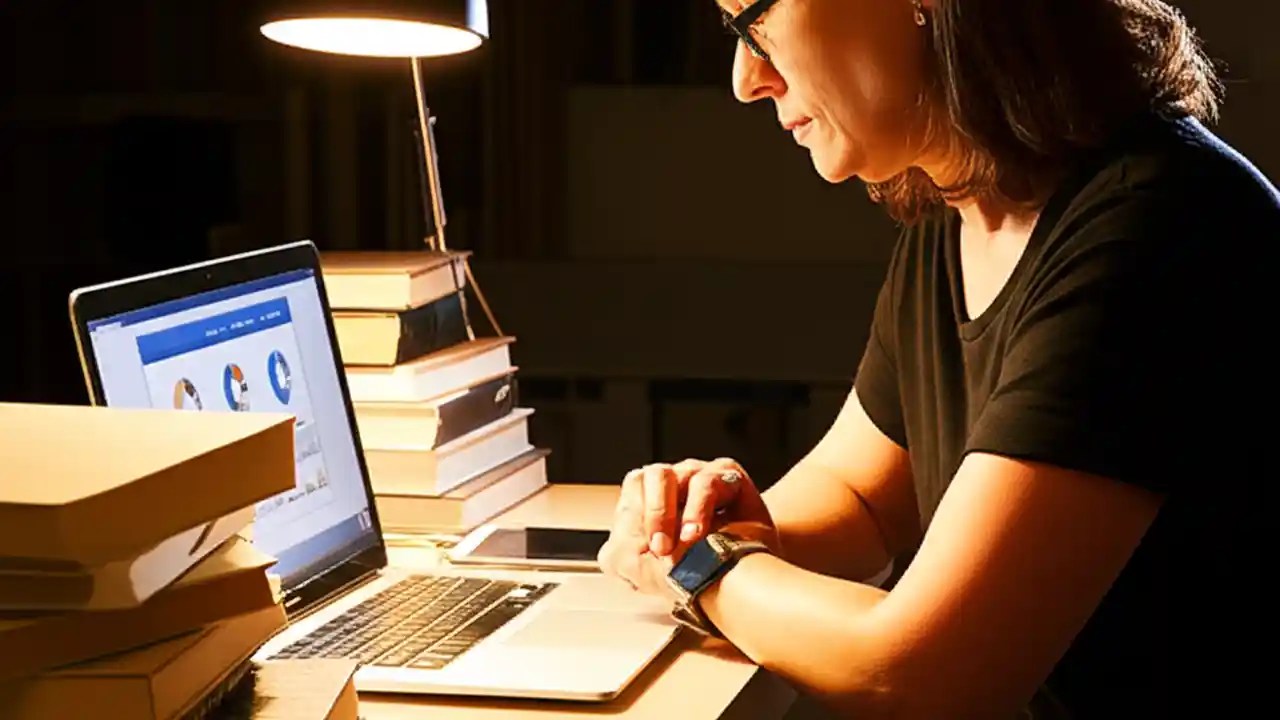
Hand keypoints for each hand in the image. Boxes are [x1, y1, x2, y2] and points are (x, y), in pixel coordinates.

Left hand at [596, 460, 779, 600]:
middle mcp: (677, 486)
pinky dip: (697, 511)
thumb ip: (620, 551)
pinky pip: (704, 483)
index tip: (645, 549)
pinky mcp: (728, 479)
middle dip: (651, 514)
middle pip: (649, 475)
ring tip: (683, 544)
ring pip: (670, 475)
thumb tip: (612, 542)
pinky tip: (697, 534)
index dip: (635, 513)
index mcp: (654, 503)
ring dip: (669, 515)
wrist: (740, 586)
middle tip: (660, 548)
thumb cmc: (696, 577)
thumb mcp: (643, 571)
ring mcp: (701, 478)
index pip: (635, 487)